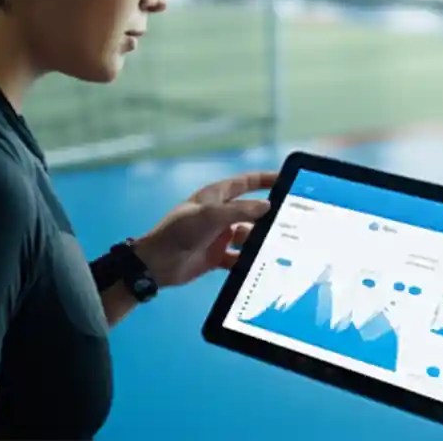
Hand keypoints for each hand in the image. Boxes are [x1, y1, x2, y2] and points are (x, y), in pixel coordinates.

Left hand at [133, 171, 276, 288]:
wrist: (157, 263)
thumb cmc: (180, 232)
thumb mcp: (212, 216)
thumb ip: (241, 210)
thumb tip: (267, 206)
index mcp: (216, 197)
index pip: (246, 182)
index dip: (265, 179)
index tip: (286, 178)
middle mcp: (220, 214)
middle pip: (250, 211)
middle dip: (265, 216)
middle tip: (285, 222)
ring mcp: (219, 235)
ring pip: (247, 235)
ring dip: (255, 240)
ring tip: (268, 246)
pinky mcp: (217, 256)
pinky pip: (239, 256)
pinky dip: (247, 260)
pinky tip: (256, 264)